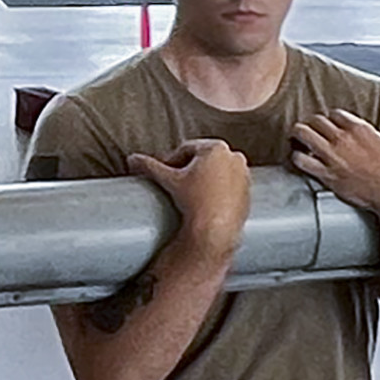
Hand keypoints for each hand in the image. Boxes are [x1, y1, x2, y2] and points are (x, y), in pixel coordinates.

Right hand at [129, 140, 249, 257]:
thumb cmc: (195, 202)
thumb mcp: (168, 181)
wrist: (216, 232)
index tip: (164, 172)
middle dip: (189, 169)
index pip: (187, 149)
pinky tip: (205, 201)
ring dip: (204, 178)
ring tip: (190, 194)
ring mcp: (244, 175)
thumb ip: (149, 166)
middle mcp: (234, 157)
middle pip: (203, 159)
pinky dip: (217, 190)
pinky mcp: (249, 192)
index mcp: (216, 148)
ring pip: (217, 172)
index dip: (171, 160)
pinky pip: (229, 186)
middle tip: (175, 184)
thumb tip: (131, 159)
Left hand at [291, 114, 379, 237]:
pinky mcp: (326, 174)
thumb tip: (356, 132)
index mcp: (359, 128)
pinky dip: (296, 158)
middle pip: (315, 120)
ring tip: (297, 139)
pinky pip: (300, 160)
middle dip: (311, 124)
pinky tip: (299, 159)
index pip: (334, 114)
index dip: (329, 120)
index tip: (327, 125)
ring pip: (303, 133)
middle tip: (309, 130)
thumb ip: (366, 134)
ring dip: (298, 135)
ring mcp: (333, 155)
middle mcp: (343, 138)